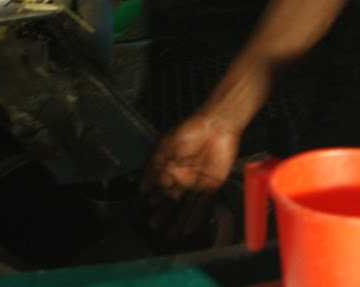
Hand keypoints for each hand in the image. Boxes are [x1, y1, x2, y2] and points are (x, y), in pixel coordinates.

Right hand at [141, 111, 241, 231]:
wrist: (216, 127)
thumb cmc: (190, 130)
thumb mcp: (164, 148)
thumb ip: (154, 168)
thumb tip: (143, 186)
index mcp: (169, 166)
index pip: (159, 187)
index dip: (153, 199)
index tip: (146, 209)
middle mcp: (182, 176)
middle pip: (171, 199)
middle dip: (163, 213)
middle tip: (155, 225)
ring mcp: (196, 182)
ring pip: (186, 206)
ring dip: (179, 220)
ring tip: (171, 234)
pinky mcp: (211, 186)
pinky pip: (202, 205)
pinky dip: (195, 218)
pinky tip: (188, 228)